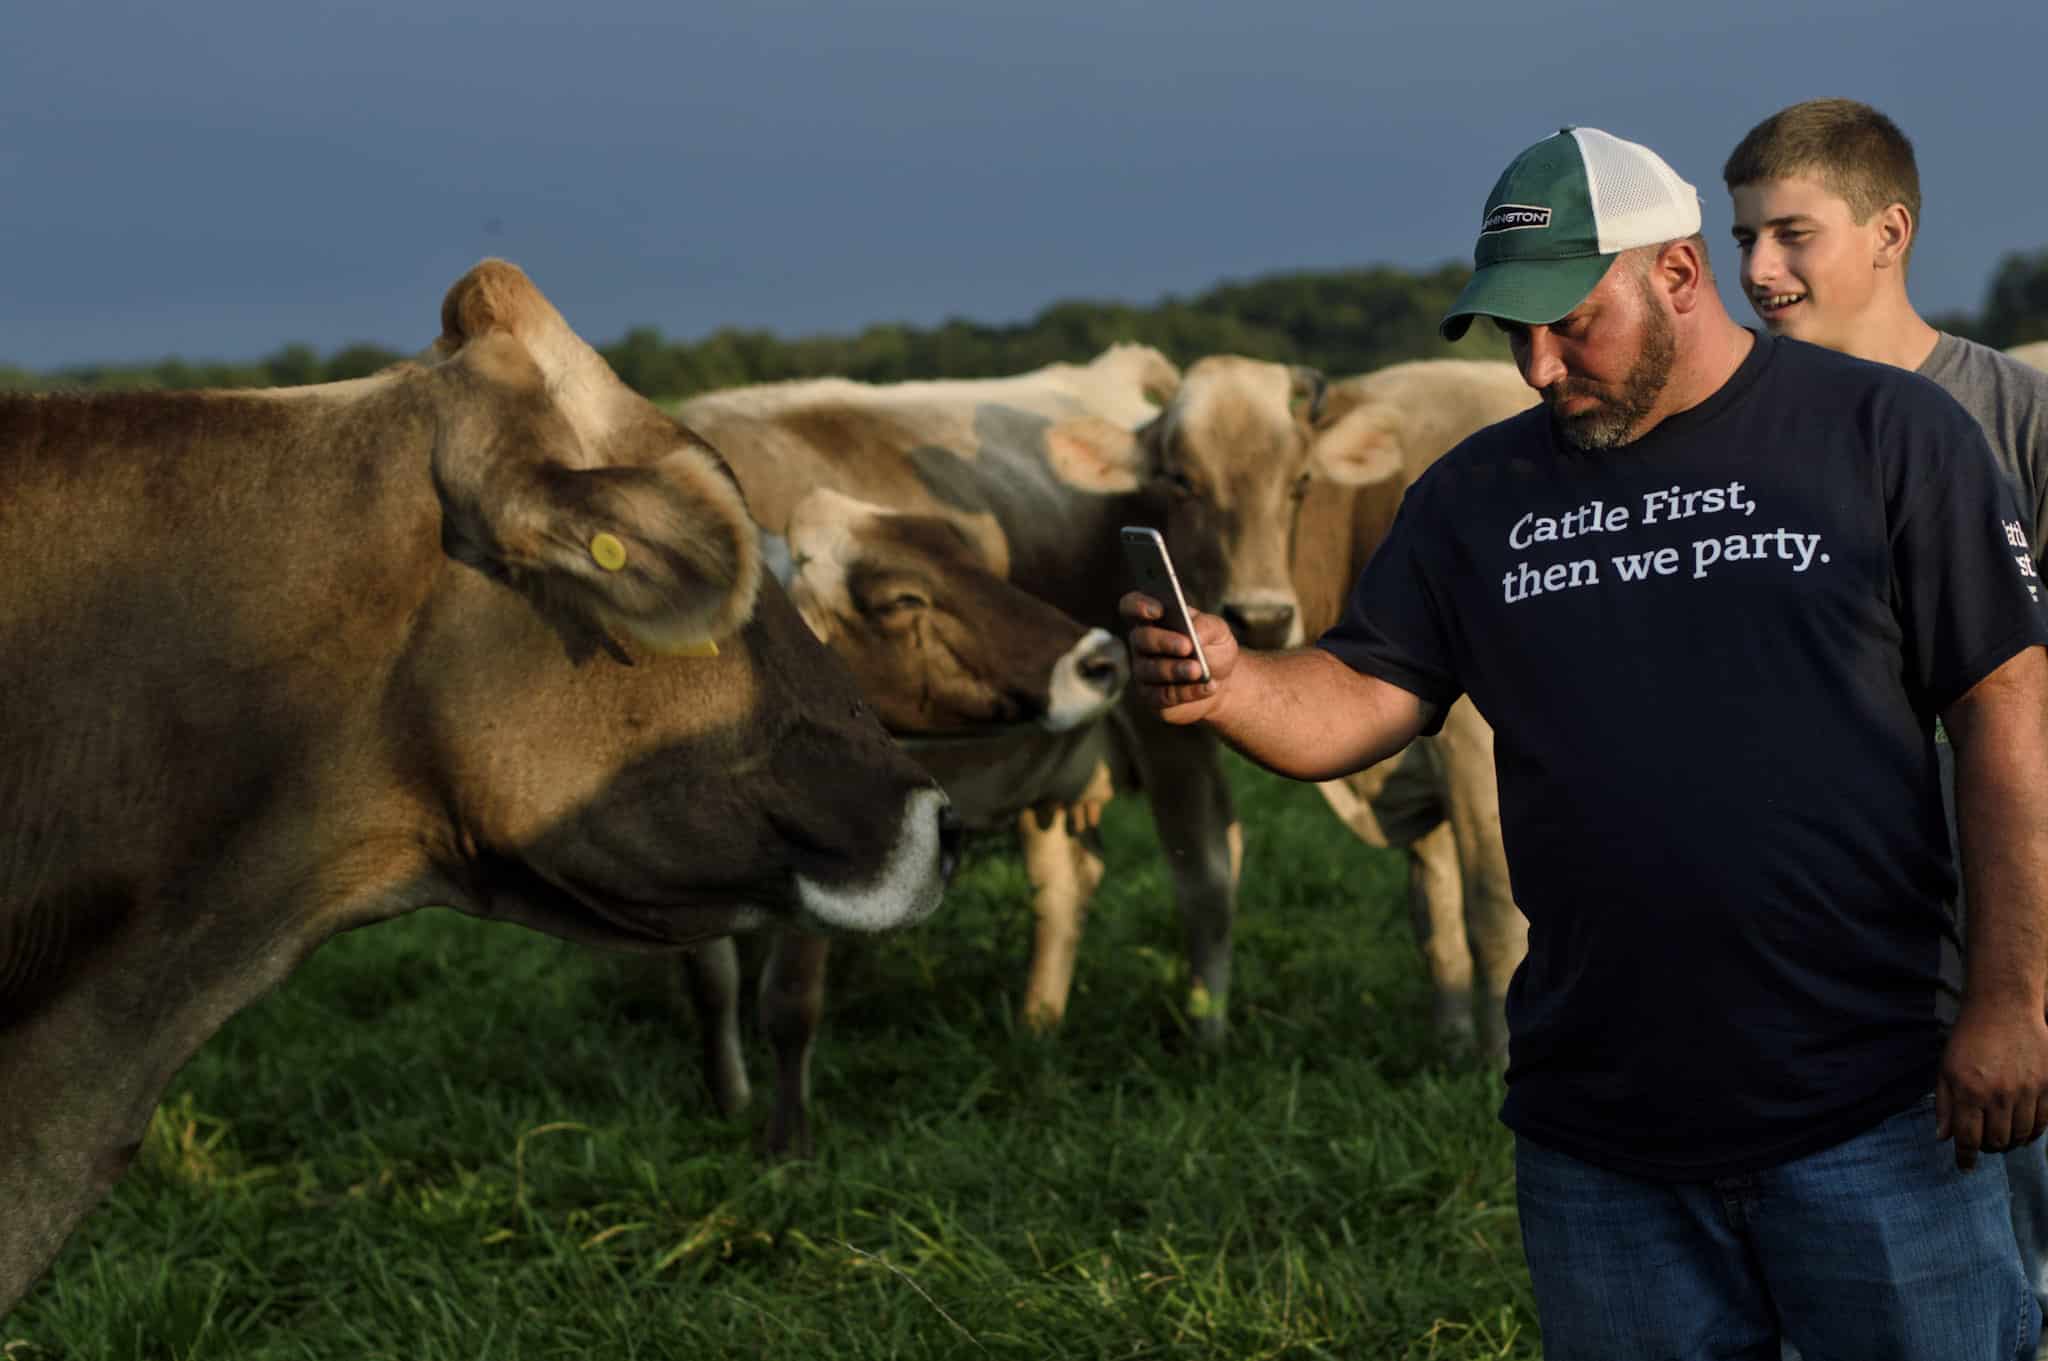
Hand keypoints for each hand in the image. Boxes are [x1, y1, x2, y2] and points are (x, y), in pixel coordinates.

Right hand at [1119, 591, 1238, 724]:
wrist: (1221, 682)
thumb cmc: (1212, 648)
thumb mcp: (1218, 631)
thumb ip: (1206, 625)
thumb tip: (1194, 632)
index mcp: (1153, 619)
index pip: (1131, 606)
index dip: (1139, 606)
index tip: (1158, 610)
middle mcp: (1142, 645)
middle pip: (1141, 639)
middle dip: (1163, 641)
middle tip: (1187, 646)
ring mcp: (1144, 672)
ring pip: (1150, 670)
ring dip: (1175, 670)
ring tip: (1198, 670)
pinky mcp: (1152, 698)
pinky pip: (1163, 696)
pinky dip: (1188, 691)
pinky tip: (1208, 686)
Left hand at [1936, 1002, 2047, 1170]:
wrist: (2004, 1009)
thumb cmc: (1969, 1038)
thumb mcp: (1946, 1069)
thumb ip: (1945, 1104)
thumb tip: (1943, 1137)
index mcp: (1968, 1091)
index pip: (1968, 1138)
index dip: (1965, 1158)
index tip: (1965, 1167)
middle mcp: (1998, 1095)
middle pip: (1997, 1141)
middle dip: (1988, 1147)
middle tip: (1984, 1143)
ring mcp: (2026, 1091)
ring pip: (2022, 1135)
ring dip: (2011, 1141)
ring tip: (2004, 1136)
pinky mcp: (2047, 1085)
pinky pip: (2043, 1122)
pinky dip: (2033, 1132)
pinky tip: (2024, 1128)